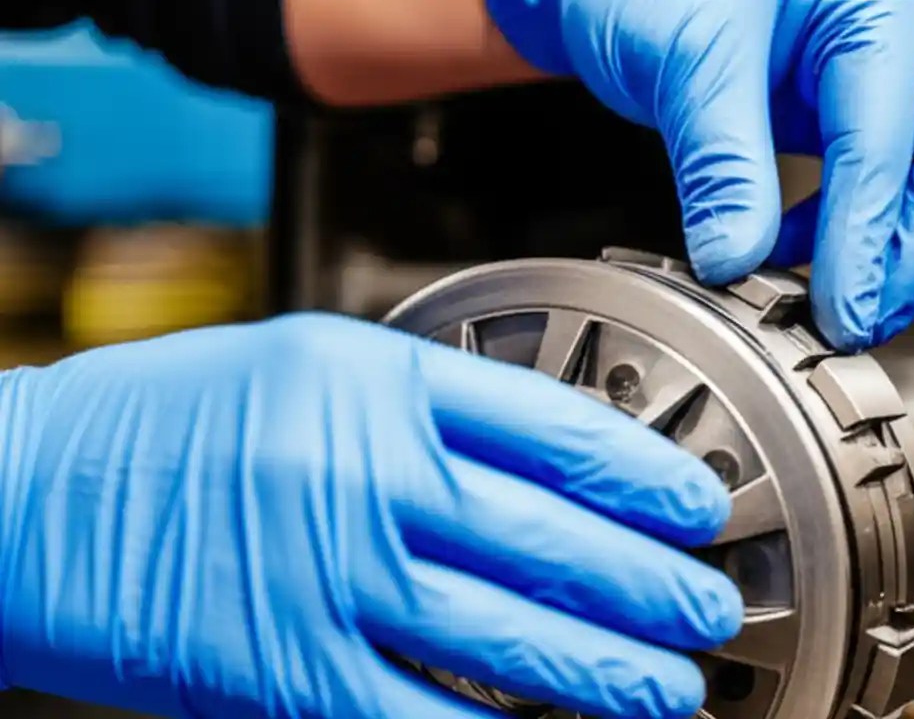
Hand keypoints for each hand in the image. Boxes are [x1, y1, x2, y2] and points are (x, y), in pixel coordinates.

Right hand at [0, 313, 740, 718]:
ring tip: (671, 687)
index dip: (648, 474)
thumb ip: (430, 405)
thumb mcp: (312, 365)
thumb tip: (551, 459)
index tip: (698, 505)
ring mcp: (327, 578)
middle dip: (654, 586)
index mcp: (379, 381)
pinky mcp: (285, 672)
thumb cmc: (171, 421)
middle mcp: (363, 473)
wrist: (28, 491)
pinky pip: (425, 717)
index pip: (557, 427)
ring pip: (511, 639)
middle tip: (710, 609)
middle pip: (555, 540)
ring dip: (609, 673)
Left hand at [487, 0, 913, 350]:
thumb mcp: (686, 63)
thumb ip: (720, 163)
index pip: (888, 137)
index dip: (867, 233)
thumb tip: (738, 260)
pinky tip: (791, 259)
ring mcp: (866, 80)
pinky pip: (864, 183)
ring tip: (830, 308)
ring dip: (885, 253)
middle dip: (913, 250)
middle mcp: (888, 41)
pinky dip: (839, 233)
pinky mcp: (831, 116)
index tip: (842, 306)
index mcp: (871, 9)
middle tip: (860, 321)